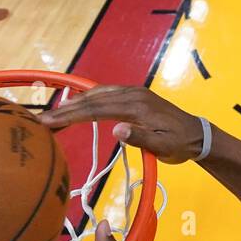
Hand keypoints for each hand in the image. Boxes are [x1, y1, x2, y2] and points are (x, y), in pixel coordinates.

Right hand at [40, 84, 204, 164]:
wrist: (198, 135)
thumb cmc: (180, 145)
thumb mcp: (163, 147)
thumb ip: (141, 139)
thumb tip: (116, 129)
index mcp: (137, 107)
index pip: (97, 109)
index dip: (71, 115)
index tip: (49, 122)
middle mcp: (133, 94)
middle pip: (93, 99)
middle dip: (66, 109)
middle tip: (42, 120)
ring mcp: (134, 92)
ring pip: (98, 93)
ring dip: (75, 102)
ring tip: (55, 114)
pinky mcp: (135, 95)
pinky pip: (106, 93)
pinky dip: (89, 98)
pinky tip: (78, 102)